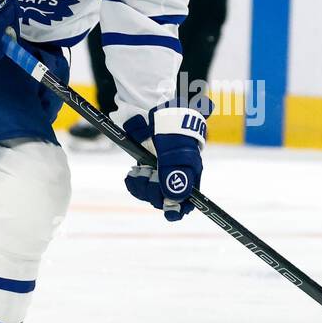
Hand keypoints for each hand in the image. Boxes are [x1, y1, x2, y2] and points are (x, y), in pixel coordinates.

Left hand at [122, 103, 208, 221]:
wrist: (156, 110)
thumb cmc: (173, 130)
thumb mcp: (176, 151)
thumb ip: (175, 174)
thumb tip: (174, 199)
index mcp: (190, 174)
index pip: (188, 201)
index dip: (179, 209)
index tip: (170, 212)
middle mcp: (175, 177)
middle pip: (165, 200)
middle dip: (154, 192)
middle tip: (149, 176)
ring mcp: (159, 173)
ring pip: (150, 194)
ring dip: (142, 186)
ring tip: (139, 172)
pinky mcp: (145, 168)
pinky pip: (139, 185)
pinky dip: (134, 182)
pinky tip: (132, 175)